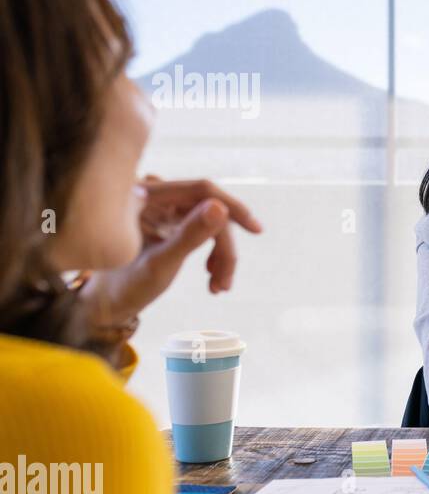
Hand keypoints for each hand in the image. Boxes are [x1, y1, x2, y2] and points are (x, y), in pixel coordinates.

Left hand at [80, 177, 262, 327]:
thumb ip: (190, 234)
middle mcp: (154, 195)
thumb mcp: (160, 263)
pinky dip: (212, 254)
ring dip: (220, 255)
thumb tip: (221, 207)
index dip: (232, 207)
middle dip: (222, 248)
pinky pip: (203, 230)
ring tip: (219, 286)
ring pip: (210, 223)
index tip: (256, 230)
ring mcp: (162, 208)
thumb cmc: (125, 285)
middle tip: (224, 282)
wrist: (106, 303)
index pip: (200, 190)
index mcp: (144, 196)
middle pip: (208, 211)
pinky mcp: (169, 221)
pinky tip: (212, 277)